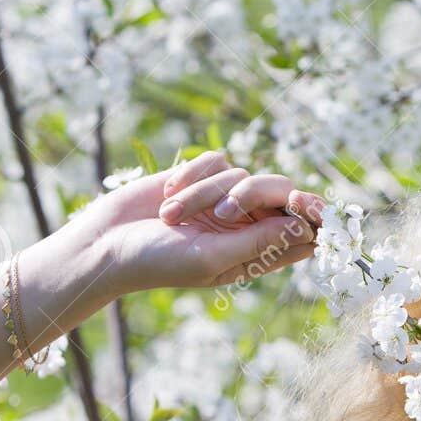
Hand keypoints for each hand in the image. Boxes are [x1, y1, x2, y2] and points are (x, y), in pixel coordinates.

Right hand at [75, 150, 325, 295]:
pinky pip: (217, 159)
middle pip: (281, 193)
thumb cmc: (158, 261)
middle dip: (255, 195)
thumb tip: (304, 226)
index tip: (304, 204)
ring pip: (243, 174)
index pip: (304, 232)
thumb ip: (259, 242)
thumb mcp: (212, 258)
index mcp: (257, 254)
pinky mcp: (201, 176)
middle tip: (225, 211)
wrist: (107, 241)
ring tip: (172, 216)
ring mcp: (224, 199)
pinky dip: (193, 174)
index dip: (313, 216)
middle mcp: (246, 226)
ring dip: (205, 193)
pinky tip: (169, 195)